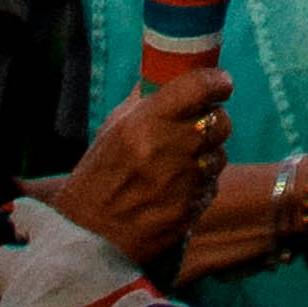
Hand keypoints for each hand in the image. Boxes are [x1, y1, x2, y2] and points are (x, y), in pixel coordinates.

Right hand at [52, 62, 232, 271]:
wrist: (86, 237)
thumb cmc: (99, 175)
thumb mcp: (114, 128)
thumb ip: (147, 99)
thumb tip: (177, 69)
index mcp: (145, 122)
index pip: (201, 87)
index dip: (217, 81)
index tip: (220, 83)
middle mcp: (167, 150)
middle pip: (220, 121)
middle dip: (213, 120)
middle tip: (196, 126)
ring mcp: (181, 183)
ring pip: (219, 155)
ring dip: (206, 155)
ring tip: (177, 164)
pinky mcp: (189, 211)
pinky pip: (211, 186)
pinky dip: (200, 184)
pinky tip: (174, 190)